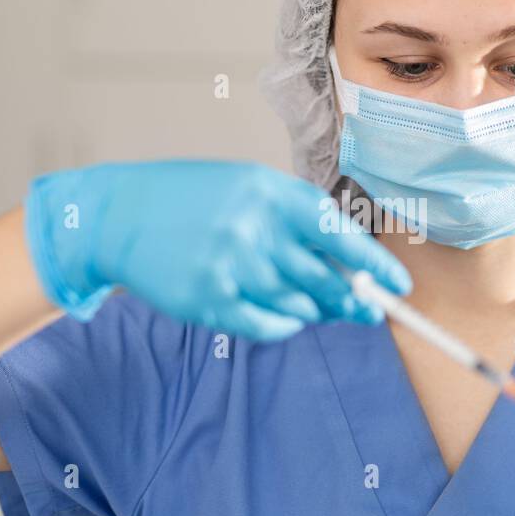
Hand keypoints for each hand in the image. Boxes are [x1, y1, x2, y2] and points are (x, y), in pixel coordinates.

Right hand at [23, 160, 411, 338]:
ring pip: (297, 304)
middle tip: (368, 310)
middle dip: (352, 298)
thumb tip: (345, 264)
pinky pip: (265, 325)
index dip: (373, 262)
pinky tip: (286, 318)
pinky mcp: (209, 299)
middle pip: (323, 277)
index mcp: (269, 192)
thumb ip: (293, 222)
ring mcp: (230, 266)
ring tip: (315, 307)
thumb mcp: (245, 189)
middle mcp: (253, 228)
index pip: (337, 232)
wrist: (117, 217)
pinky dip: (283, 326)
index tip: (397, 284)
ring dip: (314, 310)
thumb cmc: (188, 200)